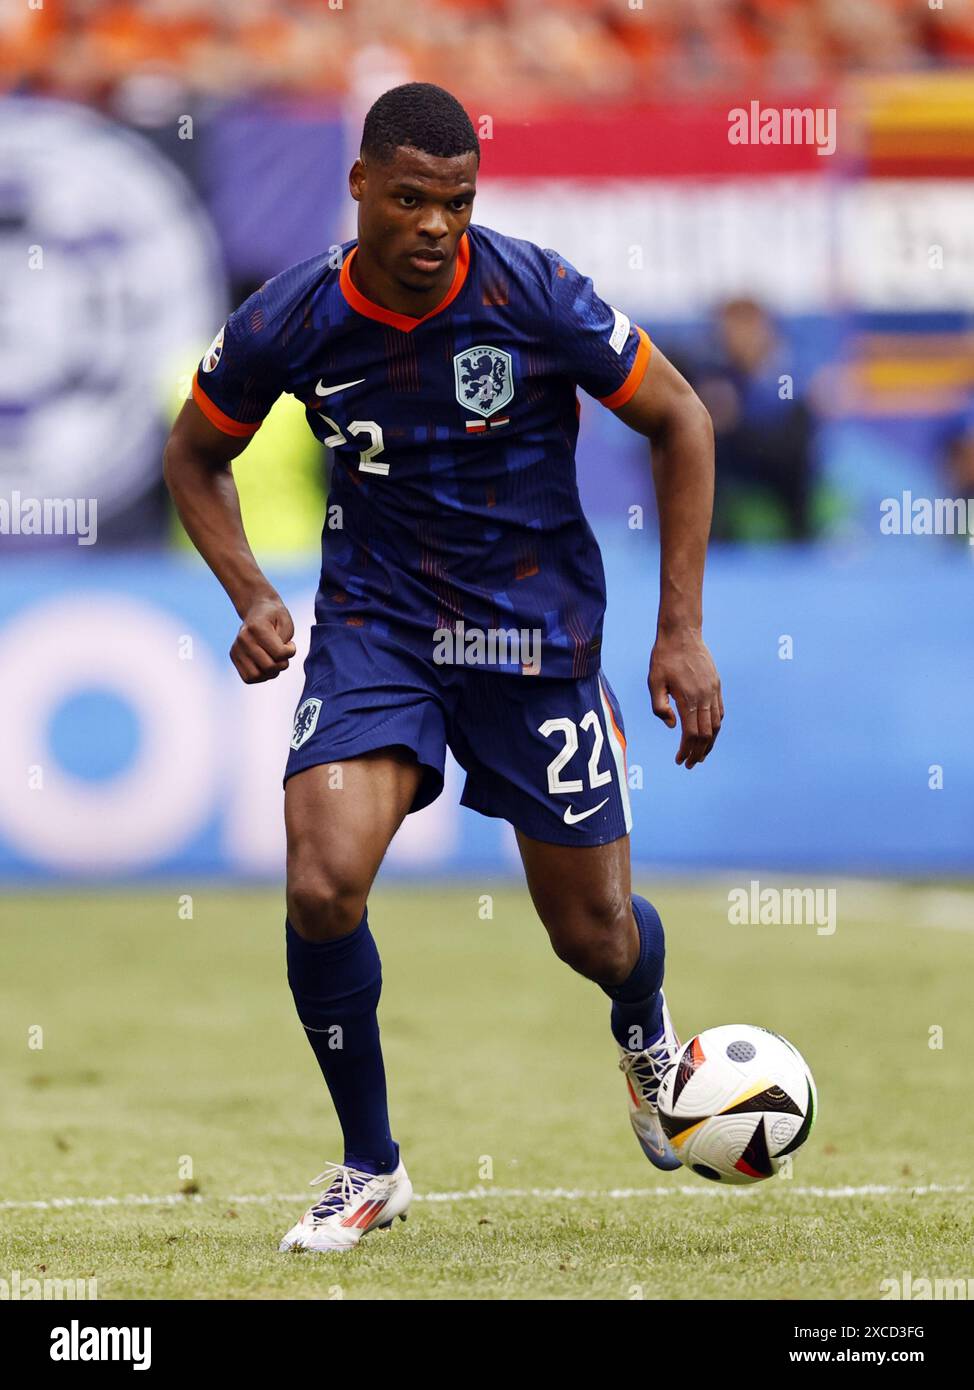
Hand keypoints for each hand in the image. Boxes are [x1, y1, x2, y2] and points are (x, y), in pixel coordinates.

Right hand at [231, 595, 295, 683]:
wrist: (258, 610)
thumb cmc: (275, 617)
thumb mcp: (287, 624)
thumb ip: (285, 643)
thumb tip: (278, 662)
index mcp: (256, 627)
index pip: (279, 653)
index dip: (290, 652)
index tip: (290, 644)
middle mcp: (243, 639)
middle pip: (268, 667)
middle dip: (282, 664)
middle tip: (283, 654)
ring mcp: (236, 649)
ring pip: (257, 676)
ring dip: (271, 673)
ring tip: (275, 661)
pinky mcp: (234, 657)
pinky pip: (249, 677)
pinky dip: (261, 676)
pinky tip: (266, 665)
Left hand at [648, 629, 722, 768]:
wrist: (682, 634)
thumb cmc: (663, 658)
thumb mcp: (653, 682)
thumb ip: (660, 707)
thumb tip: (672, 726)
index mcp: (688, 699)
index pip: (691, 734)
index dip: (687, 750)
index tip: (680, 760)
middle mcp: (704, 697)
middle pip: (707, 734)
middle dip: (698, 752)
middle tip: (690, 764)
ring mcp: (713, 691)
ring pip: (717, 725)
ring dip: (710, 743)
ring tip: (701, 755)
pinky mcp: (717, 685)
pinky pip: (720, 712)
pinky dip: (715, 727)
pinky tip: (709, 734)